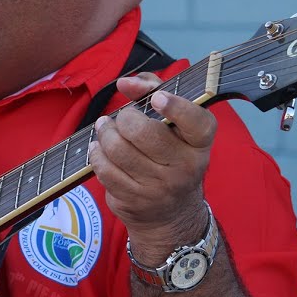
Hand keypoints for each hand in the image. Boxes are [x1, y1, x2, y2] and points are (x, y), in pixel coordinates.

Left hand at [89, 73, 215, 240]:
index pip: (197, 123)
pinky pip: (105, 169)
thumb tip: (125, 83)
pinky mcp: (134, 200)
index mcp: (200, 144)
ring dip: (106, 134)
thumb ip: (153, 91)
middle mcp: (185, 167)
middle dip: (125, 118)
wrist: (171, 213)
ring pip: (119, 149)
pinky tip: (100, 149)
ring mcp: (159, 187)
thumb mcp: (173, 124)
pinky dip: (97, 154)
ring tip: (106, 129)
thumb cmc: (169, 154)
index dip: (176, 107)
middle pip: (143, 132)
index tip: (157, 98)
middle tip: (122, 118)